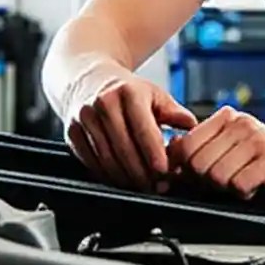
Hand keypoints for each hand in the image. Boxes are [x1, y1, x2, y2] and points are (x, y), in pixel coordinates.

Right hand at [65, 66, 197, 192]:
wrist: (87, 78)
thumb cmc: (127, 90)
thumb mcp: (154, 94)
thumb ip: (175, 113)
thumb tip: (193, 129)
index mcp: (128, 93)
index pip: (143, 131)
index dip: (155, 156)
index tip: (165, 173)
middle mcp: (103, 104)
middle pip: (124, 150)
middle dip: (143, 174)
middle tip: (158, 187)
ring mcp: (84, 119)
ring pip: (107, 160)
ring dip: (126, 179)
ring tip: (143, 186)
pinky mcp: (71, 133)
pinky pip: (91, 162)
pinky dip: (107, 175)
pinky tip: (122, 179)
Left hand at [168, 106, 264, 200]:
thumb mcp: (232, 150)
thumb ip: (203, 149)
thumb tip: (169, 155)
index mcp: (228, 117)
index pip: (186, 144)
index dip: (186, 167)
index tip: (199, 176)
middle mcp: (242, 123)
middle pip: (197, 162)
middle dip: (208, 180)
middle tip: (228, 180)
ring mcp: (257, 139)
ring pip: (216, 176)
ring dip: (228, 188)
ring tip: (245, 180)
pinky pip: (238, 185)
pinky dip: (245, 192)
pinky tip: (257, 185)